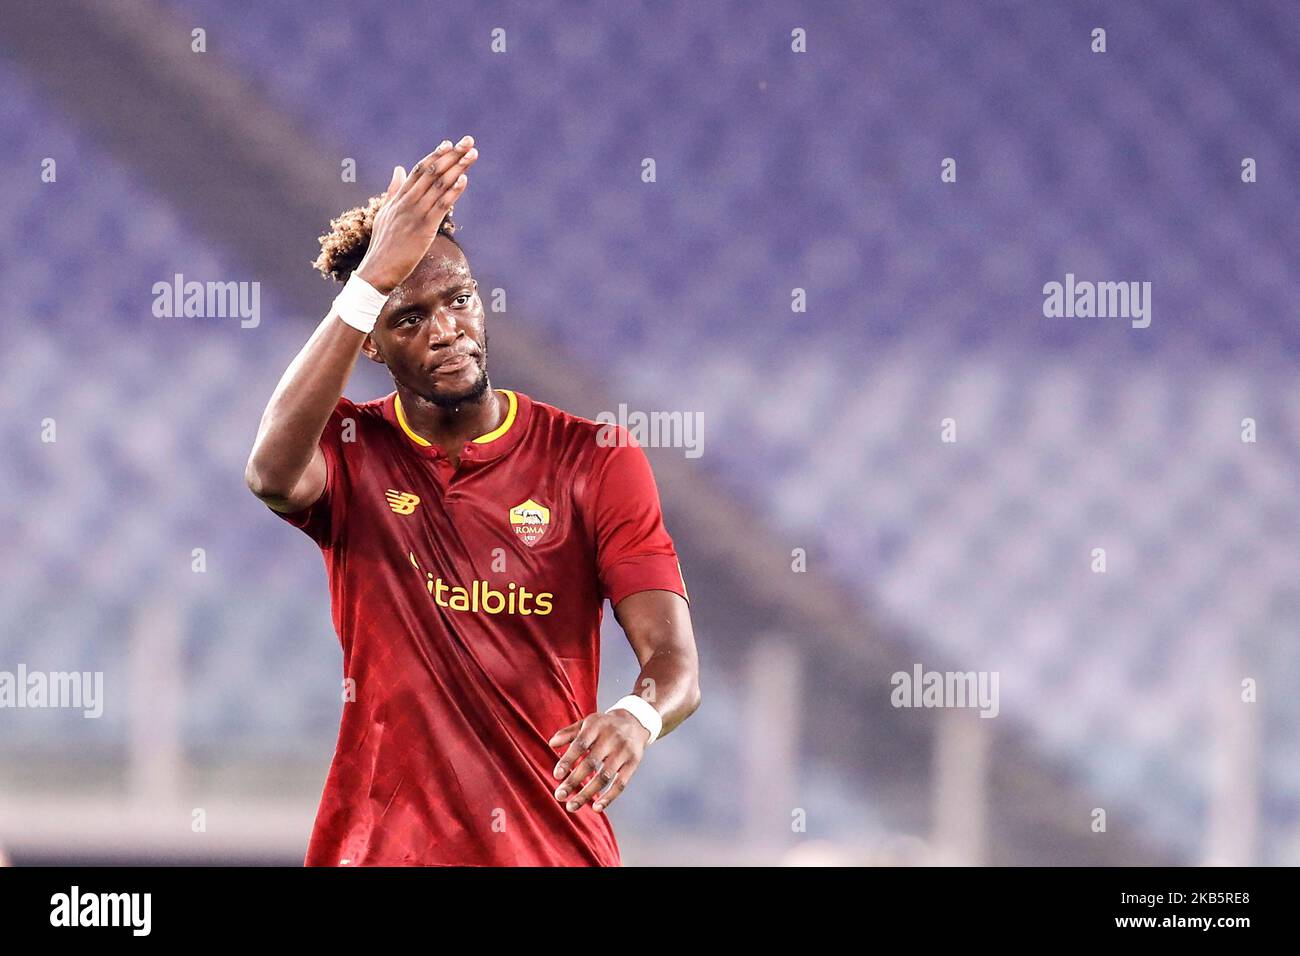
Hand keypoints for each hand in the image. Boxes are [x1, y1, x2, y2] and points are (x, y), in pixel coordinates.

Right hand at [356, 135, 478, 293]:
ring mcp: (415, 214)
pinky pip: (441, 207)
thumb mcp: (385, 214)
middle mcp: (407, 202)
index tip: (449, 144)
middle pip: (432, 172)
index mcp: (399, 198)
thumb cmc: (383, 246)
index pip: (419, 170)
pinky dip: (453, 192)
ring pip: (439, 185)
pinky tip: (464, 180)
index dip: (435, 155)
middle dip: (452, 156)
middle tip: (468, 141)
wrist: (376, 271)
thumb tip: (399, 169)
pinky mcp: (423, 230)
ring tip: (472, 154)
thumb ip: (394, 191)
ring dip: (458, 168)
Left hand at [548, 710, 649, 813]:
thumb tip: (551, 744)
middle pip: (591, 763)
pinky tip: (596, 808)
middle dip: (573, 781)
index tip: (556, 776)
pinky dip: (609, 797)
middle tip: (559, 796)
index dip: (568, 760)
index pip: (580, 745)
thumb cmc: (604, 726)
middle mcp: (611, 738)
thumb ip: (569, 733)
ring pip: (604, 777)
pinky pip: (621, 783)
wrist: (635, 722)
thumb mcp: (587, 723)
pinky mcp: (633, 763)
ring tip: (571, 806)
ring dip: (587, 793)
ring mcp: (623, 751)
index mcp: (596, 726)